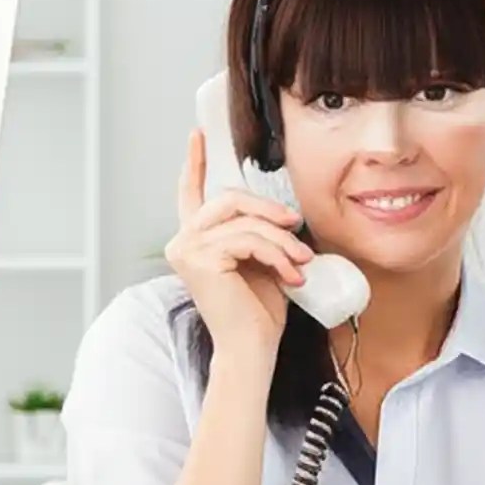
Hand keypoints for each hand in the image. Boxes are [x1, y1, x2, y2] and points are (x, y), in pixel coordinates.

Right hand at [162, 130, 312, 361]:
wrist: (251, 348)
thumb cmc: (257, 311)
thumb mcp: (261, 260)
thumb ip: (259, 232)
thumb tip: (284, 213)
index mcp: (195, 240)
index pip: (190, 193)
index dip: (194, 163)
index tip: (198, 136)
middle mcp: (182, 242)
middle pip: (229, 199)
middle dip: (269, 211)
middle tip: (297, 228)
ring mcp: (186, 249)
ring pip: (244, 222)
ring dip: (282, 241)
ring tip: (302, 263)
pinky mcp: (199, 259)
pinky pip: (248, 240)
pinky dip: (277, 255)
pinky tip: (291, 275)